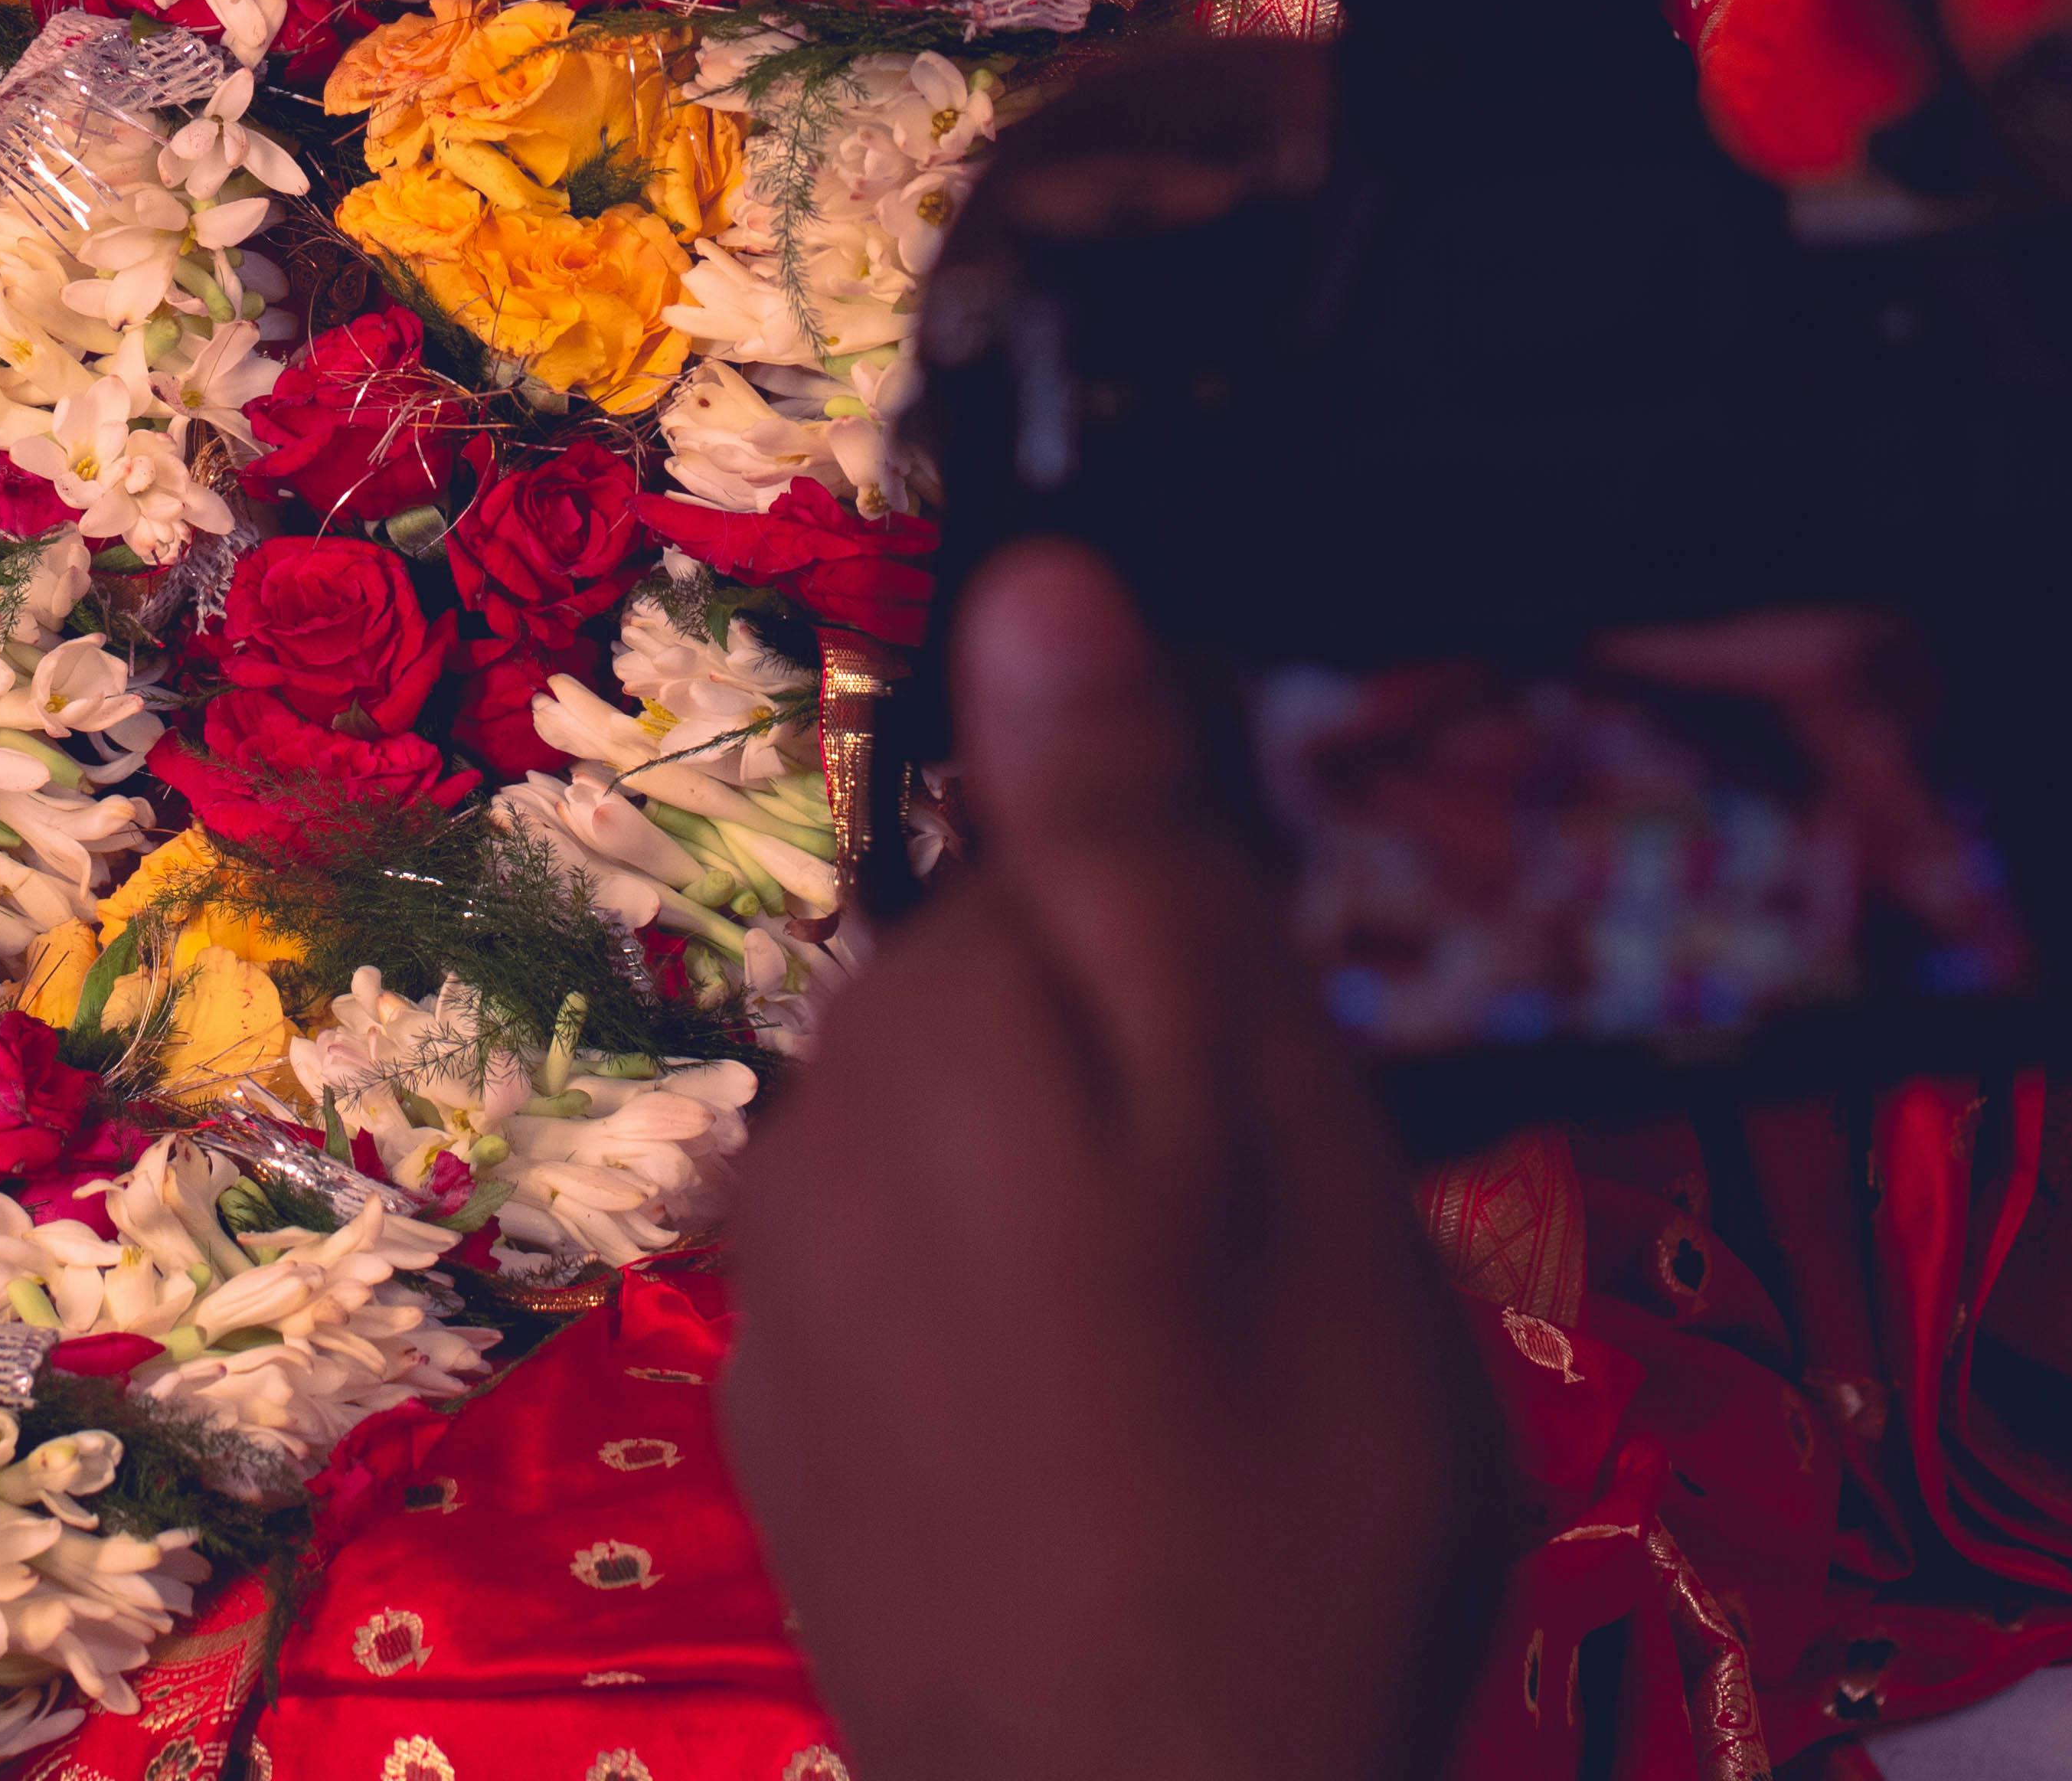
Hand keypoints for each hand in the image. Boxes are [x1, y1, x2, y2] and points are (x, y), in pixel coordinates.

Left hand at [723, 542, 1505, 1780]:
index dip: (1207, 939)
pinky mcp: (794, 1433)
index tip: (1286, 1066)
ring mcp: (785, 1289)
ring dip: (1091, 1213)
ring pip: (977, 1149)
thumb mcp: (1263, 1121)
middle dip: (1149, 1075)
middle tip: (1277, 1248)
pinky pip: (927, 1295)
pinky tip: (1119, 1463)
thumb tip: (1035, 579)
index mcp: (932, 1003)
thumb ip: (1129, 844)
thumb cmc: (1268, 1491)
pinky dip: (1022, 1340)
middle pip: (1015, 995)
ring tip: (1216, 1381)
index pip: (1071, 850)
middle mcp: (811, 1114)